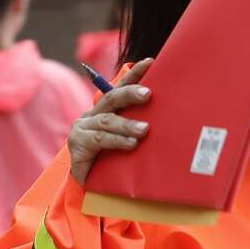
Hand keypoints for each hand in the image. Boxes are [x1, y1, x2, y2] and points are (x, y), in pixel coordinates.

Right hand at [68, 58, 152, 185]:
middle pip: (112, 99)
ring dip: (127, 124)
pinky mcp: (78, 144)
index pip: (120, 88)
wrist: (88, 186)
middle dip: (130, 93)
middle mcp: (93, 115)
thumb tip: (171, 119)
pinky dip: (117, 141)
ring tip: (144, 130)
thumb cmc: (113, 161)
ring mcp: (83, 128)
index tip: (150, 62)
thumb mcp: (127, 141)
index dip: (134, 74)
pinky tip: (131, 144)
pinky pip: (100, 140)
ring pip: (107, 121)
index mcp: (105, 111)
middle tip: (148, 94)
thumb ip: (139, 128)